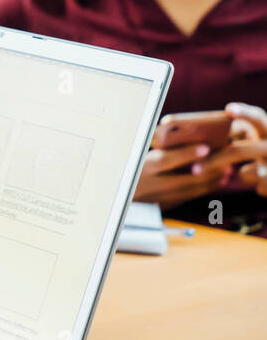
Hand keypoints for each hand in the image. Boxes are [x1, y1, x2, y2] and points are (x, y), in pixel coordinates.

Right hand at [136, 107, 266, 207]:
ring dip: (210, 182)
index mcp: (140, 167)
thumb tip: (173, 133)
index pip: (165, 160)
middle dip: (208, 171)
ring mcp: (156, 198)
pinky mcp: (162, 206)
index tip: (205, 148)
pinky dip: (202, 190)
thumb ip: (152, 147)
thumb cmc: (125, 168)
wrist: (114, 194)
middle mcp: (149, 185)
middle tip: (225, 162)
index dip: (186, 154)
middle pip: (184, 179)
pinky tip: (213, 182)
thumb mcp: (133, 155)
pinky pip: (187, 197)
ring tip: (225, 171)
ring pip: (189, 191)